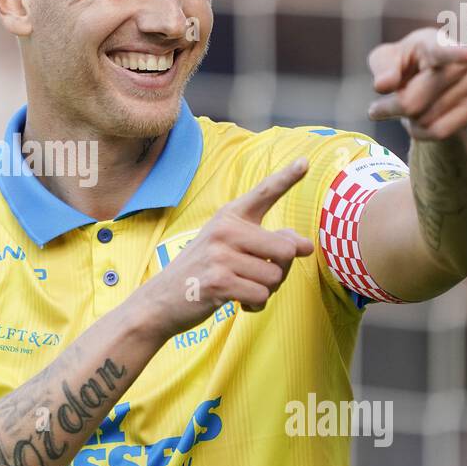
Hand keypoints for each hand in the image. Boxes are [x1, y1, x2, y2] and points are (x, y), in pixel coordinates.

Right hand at [135, 158, 315, 338]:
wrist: (161, 300)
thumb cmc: (203, 271)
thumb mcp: (230, 247)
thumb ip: (267, 242)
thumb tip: (305, 246)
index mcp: (229, 216)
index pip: (263, 193)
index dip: (286, 178)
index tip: (304, 161)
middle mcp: (225, 229)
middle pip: (286, 250)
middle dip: (281, 270)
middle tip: (257, 276)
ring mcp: (220, 255)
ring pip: (275, 277)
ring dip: (266, 290)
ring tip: (242, 288)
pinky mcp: (218, 282)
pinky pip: (261, 296)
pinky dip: (256, 305)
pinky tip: (239, 302)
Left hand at [366, 27, 466, 139]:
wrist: (425, 86)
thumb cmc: (401, 66)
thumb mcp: (384, 60)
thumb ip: (382, 68)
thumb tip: (383, 85)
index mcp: (432, 43)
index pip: (441, 51)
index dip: (454, 54)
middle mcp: (458, 61)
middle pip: (412, 103)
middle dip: (394, 108)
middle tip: (386, 102)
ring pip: (425, 120)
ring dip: (410, 119)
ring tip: (416, 104)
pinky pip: (439, 131)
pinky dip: (422, 132)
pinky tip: (425, 118)